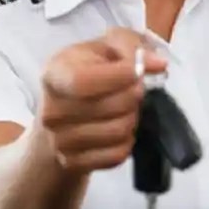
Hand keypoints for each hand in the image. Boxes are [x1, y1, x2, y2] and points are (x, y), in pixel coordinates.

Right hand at [37, 28, 166, 173]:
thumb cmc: (87, 72)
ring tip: (127, 108)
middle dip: (134, 95)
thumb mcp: (105, 47)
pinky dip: (128, 141)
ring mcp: (59, 141)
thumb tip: (157, 63)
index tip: (138, 71)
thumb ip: (131, 46)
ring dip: (132, 117)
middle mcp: (51, 110)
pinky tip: (120, 128)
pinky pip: (117, 154)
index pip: (83, 81)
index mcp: (54, 74)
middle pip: (111, 106)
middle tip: (136, 89)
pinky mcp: (72, 163)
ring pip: (118, 131)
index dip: (118, 77)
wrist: (62, 113)